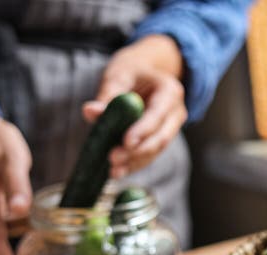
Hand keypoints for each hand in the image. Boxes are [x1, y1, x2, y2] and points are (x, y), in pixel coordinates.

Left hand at [83, 34, 186, 177]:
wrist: (146, 73)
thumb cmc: (132, 72)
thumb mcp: (119, 75)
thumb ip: (107, 95)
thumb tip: (90, 112)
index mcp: (169, 91)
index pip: (158, 114)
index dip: (143, 130)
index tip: (126, 142)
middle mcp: (175, 112)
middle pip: (161, 137)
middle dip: (138, 152)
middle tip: (113, 159)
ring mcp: (170, 128)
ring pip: (156, 150)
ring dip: (135, 162)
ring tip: (113, 171)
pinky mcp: (160, 139)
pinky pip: (149, 155)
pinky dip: (134, 164)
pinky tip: (117, 172)